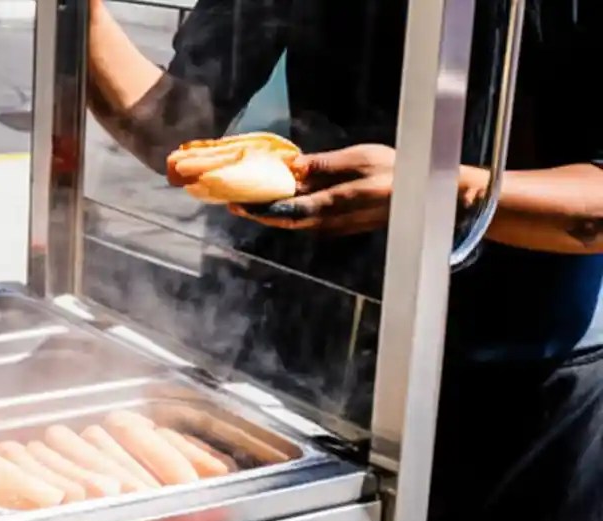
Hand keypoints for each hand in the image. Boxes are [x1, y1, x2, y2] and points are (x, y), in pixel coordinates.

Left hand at [229, 144, 396, 236]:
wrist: (425, 198)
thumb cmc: (397, 171)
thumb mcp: (361, 158)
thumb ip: (324, 165)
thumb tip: (291, 166)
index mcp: (336, 203)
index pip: (289, 209)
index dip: (261, 207)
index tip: (238, 201)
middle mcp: (330, 221)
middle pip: (284, 220)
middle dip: (256, 212)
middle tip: (231, 202)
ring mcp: (333, 227)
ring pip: (292, 222)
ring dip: (267, 213)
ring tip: (244, 201)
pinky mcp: (336, 227)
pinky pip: (303, 221)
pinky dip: (285, 211)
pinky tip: (275, 200)